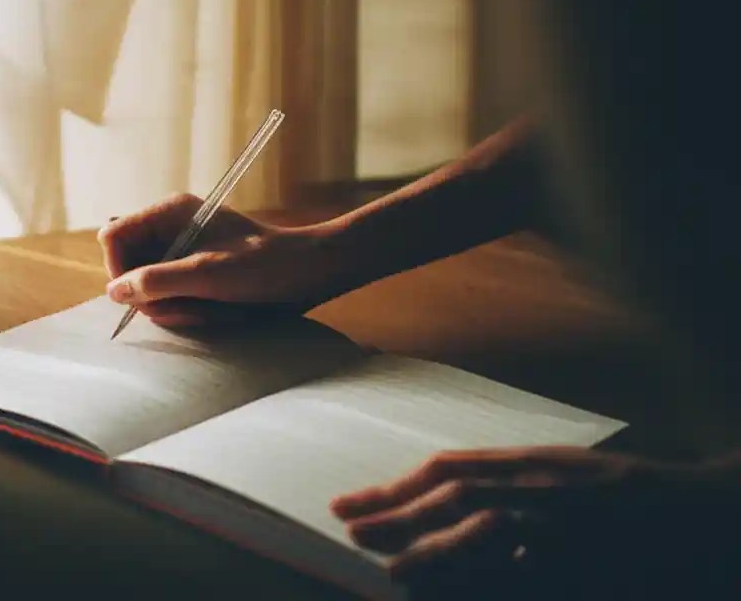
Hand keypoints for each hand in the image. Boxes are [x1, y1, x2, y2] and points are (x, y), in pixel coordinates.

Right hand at [97, 194, 363, 326]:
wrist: (307, 274)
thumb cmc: (263, 266)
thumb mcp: (206, 274)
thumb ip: (155, 281)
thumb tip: (114, 292)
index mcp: (169, 214)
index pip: (114, 237)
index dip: (120, 269)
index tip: (143, 294)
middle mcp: (170, 231)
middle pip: (128, 268)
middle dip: (155, 296)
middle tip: (189, 305)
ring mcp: (181, 255)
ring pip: (148, 290)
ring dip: (177, 308)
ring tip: (212, 308)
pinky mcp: (193, 276)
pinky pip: (169, 300)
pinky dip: (187, 312)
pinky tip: (215, 312)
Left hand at [330, 446, 740, 597]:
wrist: (700, 510)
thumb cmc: (625, 490)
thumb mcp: (558, 469)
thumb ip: (502, 478)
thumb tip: (437, 495)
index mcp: (531, 460)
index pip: (445, 468)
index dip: (392, 487)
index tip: (347, 504)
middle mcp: (541, 485)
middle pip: (453, 496)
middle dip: (397, 515)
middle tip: (351, 531)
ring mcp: (563, 523)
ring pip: (485, 530)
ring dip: (435, 549)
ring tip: (393, 569)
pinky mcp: (583, 560)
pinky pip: (526, 572)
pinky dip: (488, 580)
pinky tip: (454, 592)